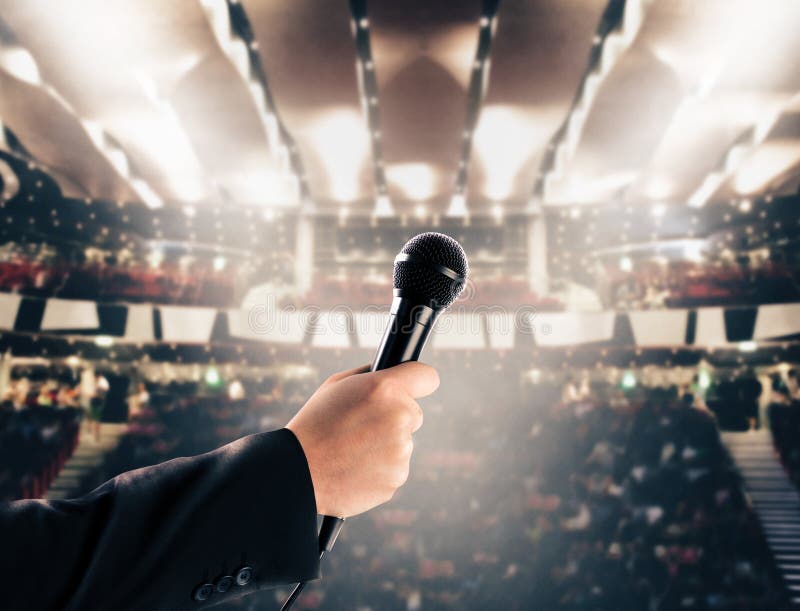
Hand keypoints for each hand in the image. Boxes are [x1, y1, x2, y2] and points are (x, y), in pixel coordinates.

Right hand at [286, 362, 438, 517]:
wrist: (297, 471)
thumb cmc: (315, 422)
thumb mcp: (338, 384)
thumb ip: (373, 376)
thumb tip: (395, 373)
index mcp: (386, 389)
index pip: (427, 377)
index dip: (418, 381)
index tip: (414, 386)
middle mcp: (399, 418)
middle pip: (414, 413)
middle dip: (395, 417)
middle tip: (362, 425)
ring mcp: (401, 451)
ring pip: (403, 442)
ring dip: (385, 444)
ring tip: (352, 449)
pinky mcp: (397, 478)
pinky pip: (395, 467)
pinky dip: (380, 468)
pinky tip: (354, 466)